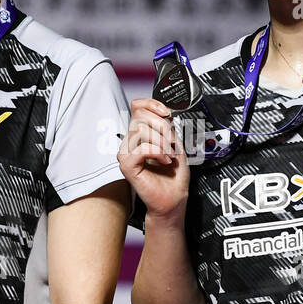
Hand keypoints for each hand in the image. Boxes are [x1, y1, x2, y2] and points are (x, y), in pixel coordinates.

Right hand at [117, 97, 189, 220]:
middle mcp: (131, 142)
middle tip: (172, 142)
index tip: (167, 114)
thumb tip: (164, 112)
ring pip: (140, 130)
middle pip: (139, 115)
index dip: (152, 104)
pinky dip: (158, 152)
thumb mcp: (175, 143)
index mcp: (141, 134)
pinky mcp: (127, 165)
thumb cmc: (174, 176)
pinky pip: (141, 148)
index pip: (137, 106)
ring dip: (162, 142)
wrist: (173, 198)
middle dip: (162, 126)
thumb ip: (167, 126)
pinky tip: (164, 160)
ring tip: (169, 154)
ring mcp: (127, 153)